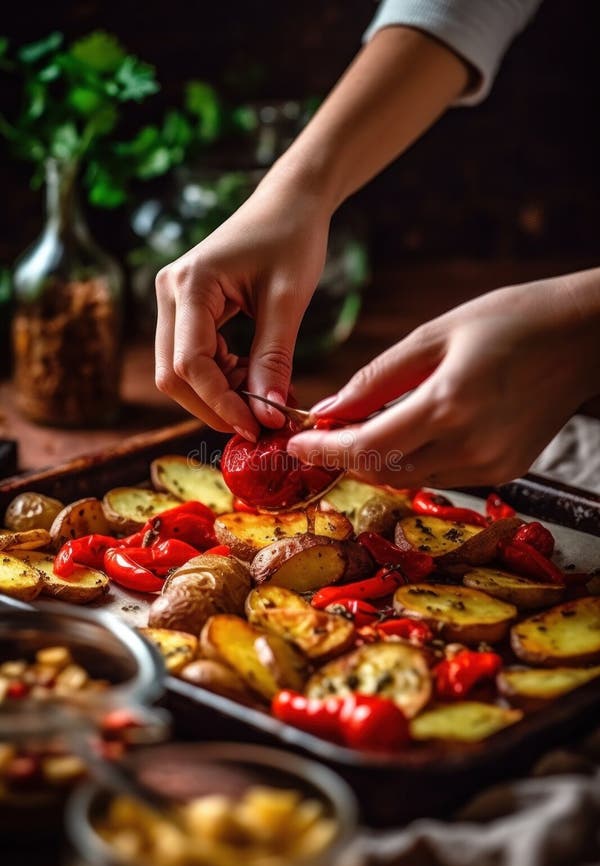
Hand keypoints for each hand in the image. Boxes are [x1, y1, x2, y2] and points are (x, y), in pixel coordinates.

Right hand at [154, 171, 329, 435]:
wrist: (290, 202)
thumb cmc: (292, 238)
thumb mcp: (288, 301)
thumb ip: (274, 359)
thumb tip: (266, 415)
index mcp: (190, 285)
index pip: (190, 364)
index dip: (221, 403)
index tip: (258, 427)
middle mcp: (169, 293)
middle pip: (173, 375)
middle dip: (215, 405)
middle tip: (261, 420)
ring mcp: (172, 302)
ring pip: (180, 372)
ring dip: (220, 393)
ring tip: (264, 390)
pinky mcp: (184, 310)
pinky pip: (192, 358)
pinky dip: (222, 377)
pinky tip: (254, 373)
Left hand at [288, 270, 599, 487]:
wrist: (583, 337)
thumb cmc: (510, 320)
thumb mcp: (434, 335)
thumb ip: (377, 378)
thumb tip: (328, 409)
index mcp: (448, 405)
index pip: (367, 448)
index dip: (325, 450)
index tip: (296, 442)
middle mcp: (470, 446)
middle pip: (383, 472)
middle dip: (344, 457)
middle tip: (319, 436)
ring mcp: (490, 465)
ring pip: (410, 477)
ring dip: (377, 460)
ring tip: (360, 428)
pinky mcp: (503, 471)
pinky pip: (440, 475)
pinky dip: (413, 459)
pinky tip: (408, 431)